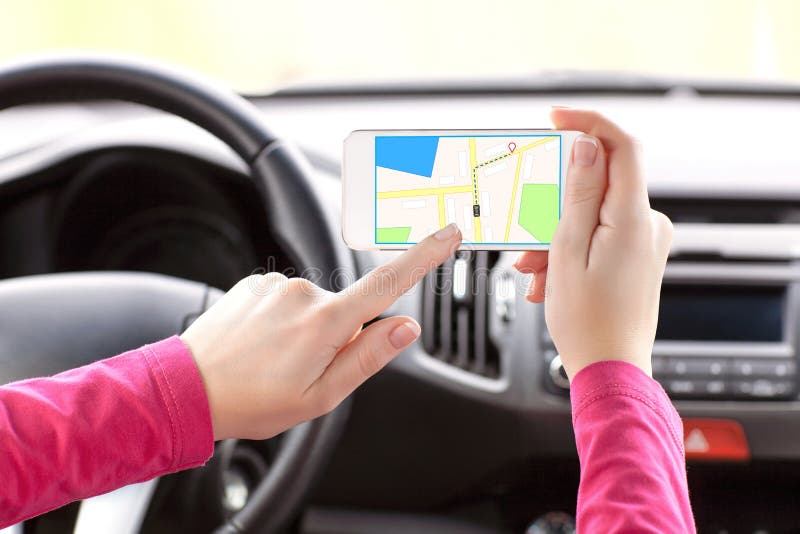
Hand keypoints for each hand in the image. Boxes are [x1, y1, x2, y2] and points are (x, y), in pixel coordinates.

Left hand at [181, 224, 461, 440]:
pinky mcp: (256, 282)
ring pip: (314, 306)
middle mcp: (303, 292)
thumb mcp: (322, 395)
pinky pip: (286, 300)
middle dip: (337, 336)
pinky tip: (260, 344)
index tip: (448, 233)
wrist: (188, 388)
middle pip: (346, 309)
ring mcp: (276, 285)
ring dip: (307, 329)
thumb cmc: (254, 401)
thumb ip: (368, 357)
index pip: (388, 283)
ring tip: (273, 360)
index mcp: (326, 322)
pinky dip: (282, 320)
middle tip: (301, 370)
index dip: (424, 256)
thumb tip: (406, 328)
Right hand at [515, 109, 671, 379]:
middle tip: (528, 234)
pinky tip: (549, 276)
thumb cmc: (588, 321)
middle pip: (598, 183)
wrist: (609, 368)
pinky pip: (598, 233)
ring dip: (556, 234)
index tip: (557, 119)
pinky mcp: (637, 254)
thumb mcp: (568, 251)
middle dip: (555, 204)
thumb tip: (587, 146)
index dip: (589, 123)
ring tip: (535, 269)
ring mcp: (645, 241)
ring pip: (591, 213)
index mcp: (634, 219)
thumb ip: (579, 193)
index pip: (621, 146)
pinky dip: (569, 247)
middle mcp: (648, 224)